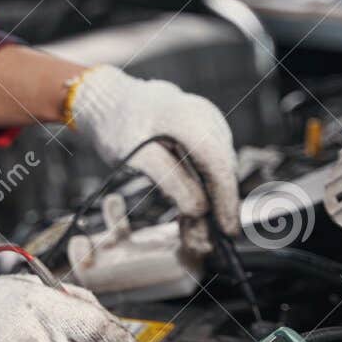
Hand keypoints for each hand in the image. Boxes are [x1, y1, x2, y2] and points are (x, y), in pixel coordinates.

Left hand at [67, 65, 240, 234]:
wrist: (113, 99)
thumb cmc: (119, 125)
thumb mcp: (134, 155)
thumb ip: (169, 180)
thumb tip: (198, 208)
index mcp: (191, 120)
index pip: (219, 166)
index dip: (226, 201)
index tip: (227, 230)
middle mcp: (207, 119)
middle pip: (222, 171)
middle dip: (217, 208)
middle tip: (206, 242)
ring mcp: (209, 123)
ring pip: (217, 170)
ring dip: (210, 202)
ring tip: (196, 235)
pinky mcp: (205, 132)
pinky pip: (210, 164)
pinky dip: (203, 187)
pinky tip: (192, 212)